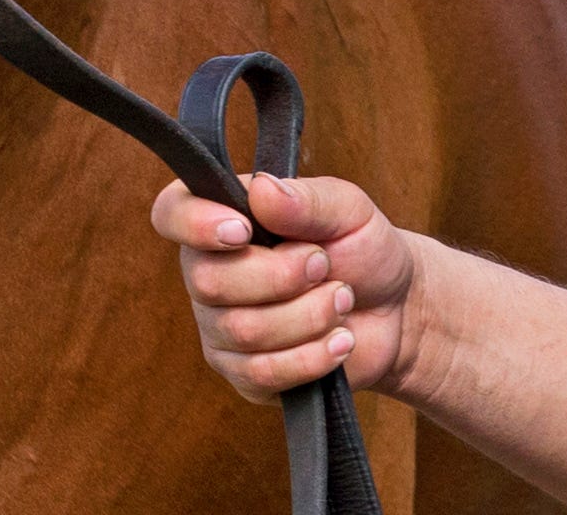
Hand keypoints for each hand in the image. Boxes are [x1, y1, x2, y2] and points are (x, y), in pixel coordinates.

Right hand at [152, 172, 419, 401]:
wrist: (396, 311)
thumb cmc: (361, 248)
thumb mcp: (346, 209)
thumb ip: (305, 198)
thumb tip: (262, 191)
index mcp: (216, 216)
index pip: (170, 214)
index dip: (195, 225)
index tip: (244, 231)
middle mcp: (205, 271)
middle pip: (209, 282)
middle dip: (281, 277)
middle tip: (325, 264)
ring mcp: (220, 327)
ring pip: (243, 330)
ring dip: (307, 316)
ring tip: (341, 299)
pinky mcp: (246, 374)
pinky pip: (262, 373)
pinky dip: (311, 358)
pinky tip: (340, 341)